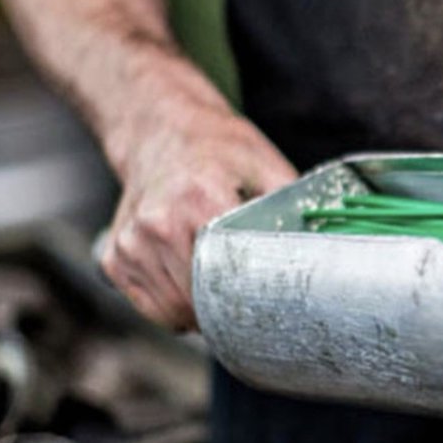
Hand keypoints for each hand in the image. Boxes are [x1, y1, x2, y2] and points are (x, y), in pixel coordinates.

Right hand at [99, 101, 295, 329]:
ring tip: (220, 282)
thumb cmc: (221, 151)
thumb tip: (326, 250)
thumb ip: (293, 210)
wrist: (162, 130)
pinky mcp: (115, 256)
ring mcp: (131, 243)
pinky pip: (151, 306)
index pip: (225, 278)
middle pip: (199, 302)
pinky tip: (192, 280)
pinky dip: (175, 306)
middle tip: (252, 300)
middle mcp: (157, 224)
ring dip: (201, 312)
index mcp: (198, 201)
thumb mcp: (267, 167)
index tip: (268, 307)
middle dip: (228, 311)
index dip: (249, 302)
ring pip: (173, 311)